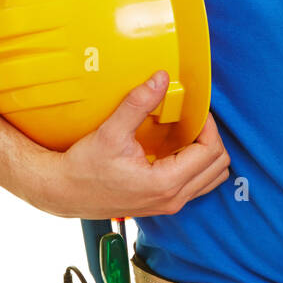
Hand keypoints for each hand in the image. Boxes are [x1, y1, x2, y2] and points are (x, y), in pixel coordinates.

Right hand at [33, 70, 230, 218]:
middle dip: (211, 138)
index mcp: (165, 183)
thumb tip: (160, 78)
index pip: (210, 152)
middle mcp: (173, 198)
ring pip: (211, 178)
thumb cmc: (84, 167)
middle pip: (218, 166)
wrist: (64, 191)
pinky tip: (176, 147)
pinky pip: (196, 184)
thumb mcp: (111, 132)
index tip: (196, 110)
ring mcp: (169, 203)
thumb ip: (138, 104)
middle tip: (194, 119)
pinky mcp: (163, 202)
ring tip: (187, 132)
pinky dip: (196, 164)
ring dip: (206, 153)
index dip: (209, 126)